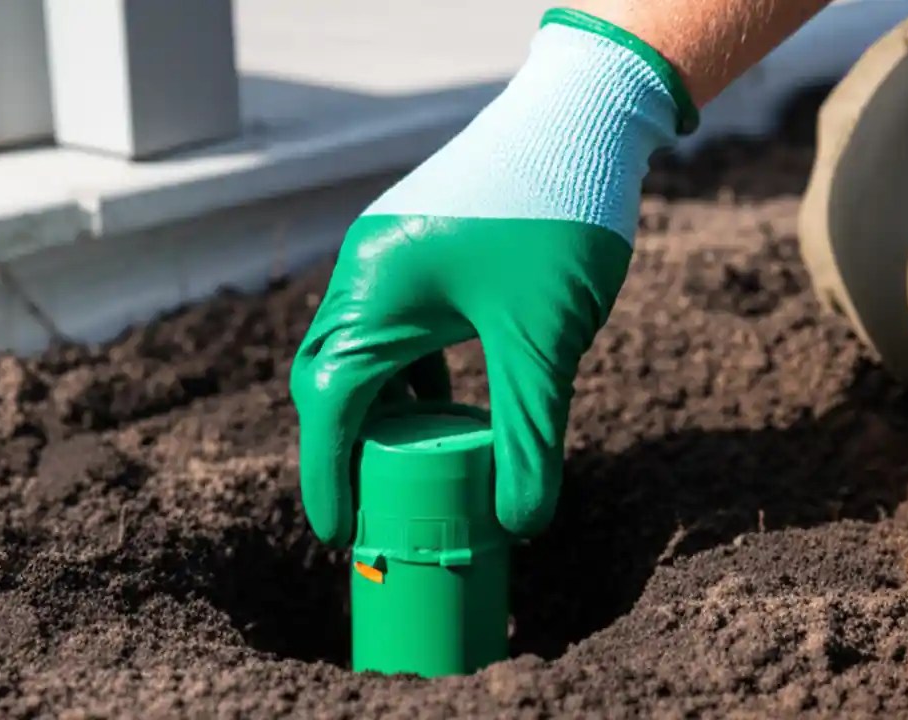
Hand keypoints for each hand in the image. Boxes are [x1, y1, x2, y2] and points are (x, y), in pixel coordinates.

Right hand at [290, 9, 695, 546]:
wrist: (580, 117)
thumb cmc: (557, 218)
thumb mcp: (546, 342)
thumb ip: (530, 436)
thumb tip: (521, 523)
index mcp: (376, 293)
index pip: (329, 403)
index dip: (327, 475)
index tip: (335, 534)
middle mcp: (364, 272)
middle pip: (327, 377)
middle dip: (340, 447)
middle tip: (365, 507)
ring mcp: (385, 253)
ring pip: (356, 349)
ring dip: (373, 409)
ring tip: (401, 466)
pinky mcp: (414, 245)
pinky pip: (387, 324)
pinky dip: (402, 373)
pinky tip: (440, 401)